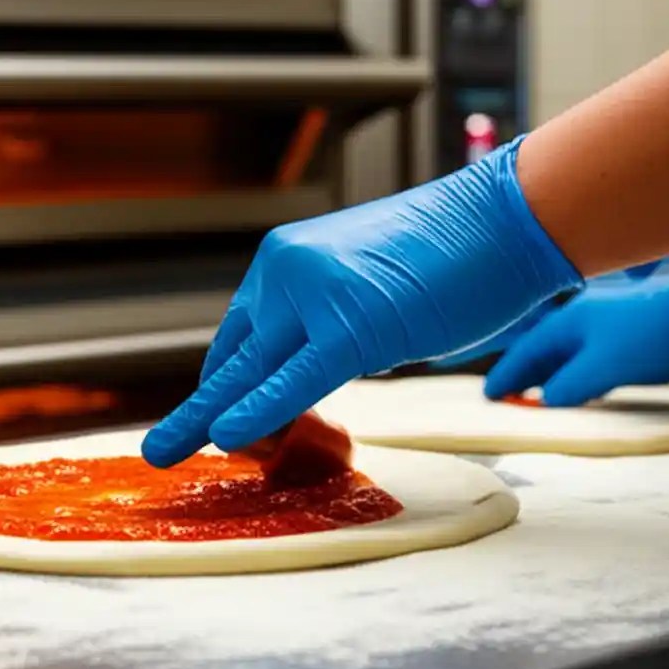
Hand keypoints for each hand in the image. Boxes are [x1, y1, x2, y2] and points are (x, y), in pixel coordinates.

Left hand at [140, 136, 581, 467]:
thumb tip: (309, 376)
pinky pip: (292, 381)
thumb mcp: (368, 290)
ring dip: (205, 419)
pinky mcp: (349, 324)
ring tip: (166, 452)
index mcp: (286, 260)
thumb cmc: (453, 257)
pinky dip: (258, 411)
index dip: (227, 387)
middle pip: (234, 357)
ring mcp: (313, 294)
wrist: (508, 216)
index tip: (211, 421)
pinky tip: (225, 437)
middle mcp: (285, 269)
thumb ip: (329, 327)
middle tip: (160, 446)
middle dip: (199, 409)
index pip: (242, 336)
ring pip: (250, 373)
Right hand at [483, 276, 668, 406]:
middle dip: (520, 372)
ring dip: (545, 374)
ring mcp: (606, 325)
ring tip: (533, 395)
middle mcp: (582, 320)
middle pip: (541, 350)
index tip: (488, 395)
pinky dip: (570, 373)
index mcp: (569, 323)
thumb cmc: (656, 336)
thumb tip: (545, 402)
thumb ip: (570, 387)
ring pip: (564, 353)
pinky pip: (584, 356)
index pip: (525, 352)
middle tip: (503, 395)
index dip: (505, 375)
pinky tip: (579, 385)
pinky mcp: (627, 335)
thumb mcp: (605, 367)